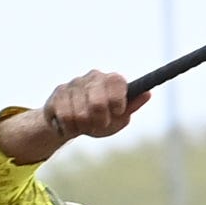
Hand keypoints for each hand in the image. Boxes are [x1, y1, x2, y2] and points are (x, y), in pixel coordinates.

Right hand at [0, 72, 148, 164]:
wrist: (73, 124)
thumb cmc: (103, 120)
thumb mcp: (120, 117)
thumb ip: (132, 106)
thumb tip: (147, 93)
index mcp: (111, 80)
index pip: (117, 82)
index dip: (117, 100)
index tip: (117, 112)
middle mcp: (92, 77)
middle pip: (97, 102)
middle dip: (99, 120)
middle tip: (100, 124)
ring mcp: (73, 83)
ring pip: (79, 113)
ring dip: (84, 126)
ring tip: (85, 125)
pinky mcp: (57, 93)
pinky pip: (64, 116)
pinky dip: (70, 127)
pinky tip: (72, 125)